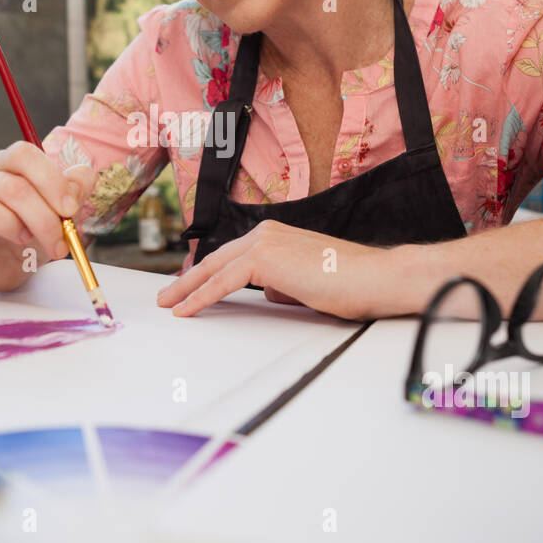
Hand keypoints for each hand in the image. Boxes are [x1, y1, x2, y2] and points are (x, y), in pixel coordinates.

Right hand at [0, 140, 95, 290]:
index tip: (71, 209)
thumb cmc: (36, 228)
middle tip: (61, 244)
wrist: (14, 264)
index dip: (49, 179)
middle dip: (43, 218)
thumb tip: (82, 177)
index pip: (23, 155)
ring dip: (8, 224)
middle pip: (11, 186)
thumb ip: (75, 189)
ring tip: (25, 241)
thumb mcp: (61, 210)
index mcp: (10, 166)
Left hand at [155, 220, 406, 320]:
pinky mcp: (264, 260)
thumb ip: (283, 284)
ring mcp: (264, 242)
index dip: (206, 273)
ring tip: (169, 305)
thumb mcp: (307, 283)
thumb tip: (269, 293)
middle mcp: (266, 232)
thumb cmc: (351, 284)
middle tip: (167, 296)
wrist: (376, 279)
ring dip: (187, 289)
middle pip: (215, 259)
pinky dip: (201, 298)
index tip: (188, 286)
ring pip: (214, 269)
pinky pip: (222, 283)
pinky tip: (187, 310)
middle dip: (188, 279)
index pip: (231, 256)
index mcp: (276, 234)